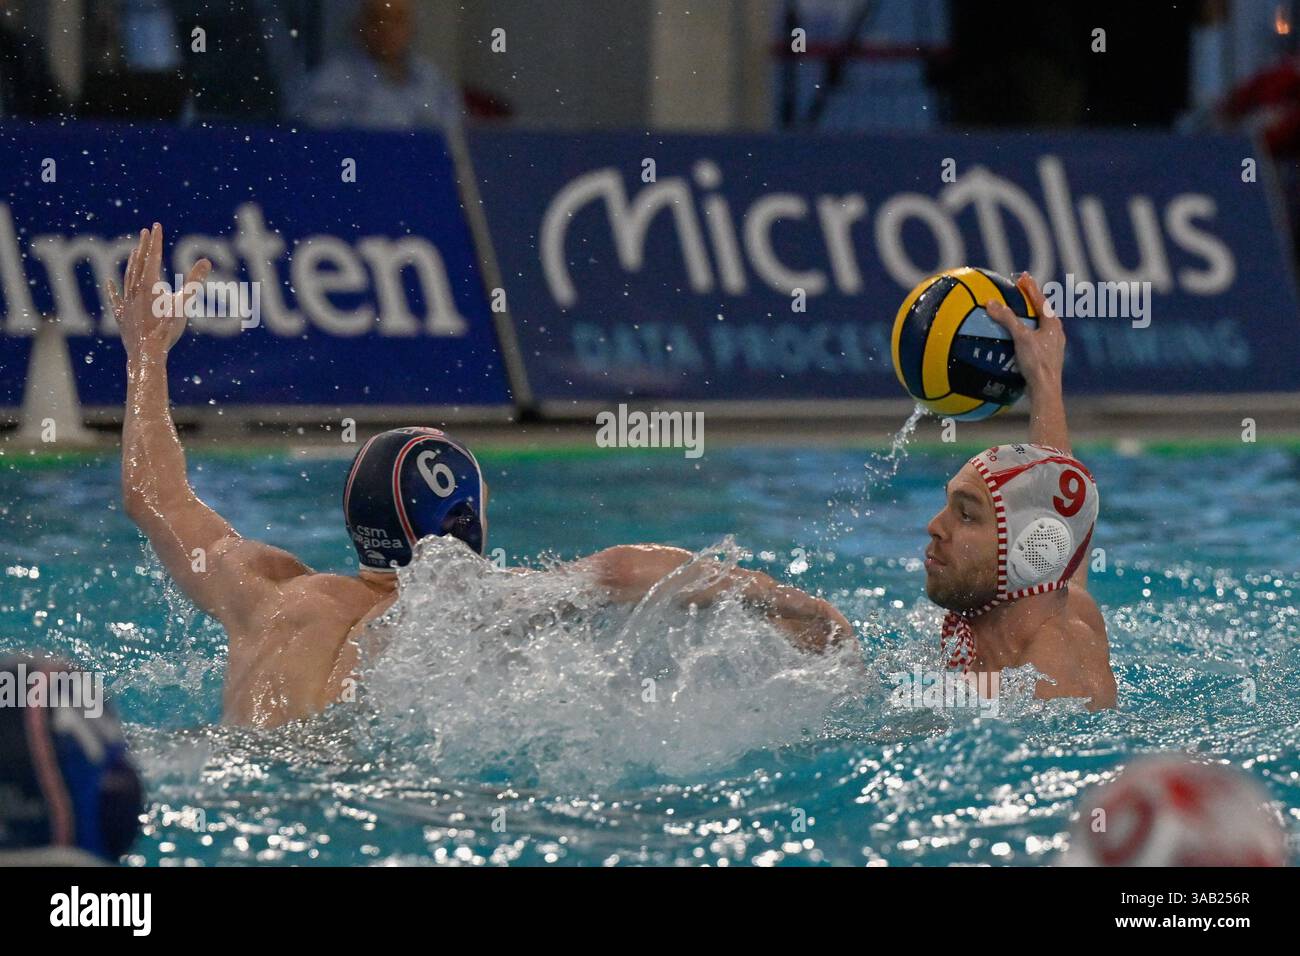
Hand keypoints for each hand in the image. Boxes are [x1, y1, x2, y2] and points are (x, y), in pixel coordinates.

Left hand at [107, 223, 209, 361]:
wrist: (147, 353)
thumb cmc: (167, 329)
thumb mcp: (185, 303)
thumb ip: (194, 281)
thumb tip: (206, 261)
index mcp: (149, 284)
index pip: (153, 256)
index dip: (155, 240)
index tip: (156, 225)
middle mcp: (134, 289)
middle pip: (138, 263)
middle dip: (142, 246)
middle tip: (145, 232)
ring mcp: (126, 302)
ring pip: (127, 277)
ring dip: (131, 263)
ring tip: (133, 252)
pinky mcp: (121, 315)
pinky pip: (115, 297)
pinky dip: (112, 288)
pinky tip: (109, 282)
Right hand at [984, 272, 1064, 392]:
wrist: (1046, 390)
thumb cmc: (1036, 362)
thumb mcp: (1021, 337)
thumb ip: (1007, 319)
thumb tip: (991, 303)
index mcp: (1052, 324)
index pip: (1040, 300)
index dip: (1030, 287)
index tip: (1023, 275)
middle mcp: (1055, 333)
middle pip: (1042, 311)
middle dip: (1032, 301)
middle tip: (1021, 291)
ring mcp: (1052, 346)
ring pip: (1040, 327)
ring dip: (1029, 318)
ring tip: (1018, 314)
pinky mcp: (1046, 359)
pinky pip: (1035, 340)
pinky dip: (1025, 335)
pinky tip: (1015, 341)